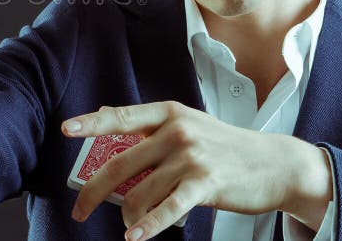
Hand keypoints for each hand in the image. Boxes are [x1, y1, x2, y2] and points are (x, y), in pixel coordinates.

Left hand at [61, 101, 297, 240]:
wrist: (275, 162)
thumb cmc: (225, 146)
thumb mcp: (189, 124)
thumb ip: (150, 126)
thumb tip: (105, 115)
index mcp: (168, 114)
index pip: (121, 117)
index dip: (91, 123)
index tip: (66, 130)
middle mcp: (176, 131)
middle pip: (120, 164)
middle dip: (93, 191)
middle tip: (79, 209)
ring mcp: (191, 156)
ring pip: (140, 192)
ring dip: (128, 216)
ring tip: (129, 226)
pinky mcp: (206, 183)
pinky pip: (167, 209)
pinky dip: (148, 226)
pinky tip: (135, 238)